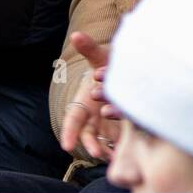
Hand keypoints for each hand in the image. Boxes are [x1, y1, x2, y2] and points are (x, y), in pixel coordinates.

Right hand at [59, 31, 120, 162]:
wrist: (123, 75)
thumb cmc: (108, 66)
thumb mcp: (100, 58)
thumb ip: (89, 49)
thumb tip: (76, 34)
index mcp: (83, 102)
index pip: (72, 119)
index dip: (68, 132)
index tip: (66, 146)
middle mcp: (91, 116)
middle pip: (87, 135)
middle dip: (90, 145)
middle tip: (97, 153)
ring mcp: (104, 125)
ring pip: (101, 142)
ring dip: (105, 151)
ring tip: (113, 158)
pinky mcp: (118, 130)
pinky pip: (116, 144)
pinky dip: (119, 150)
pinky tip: (126, 156)